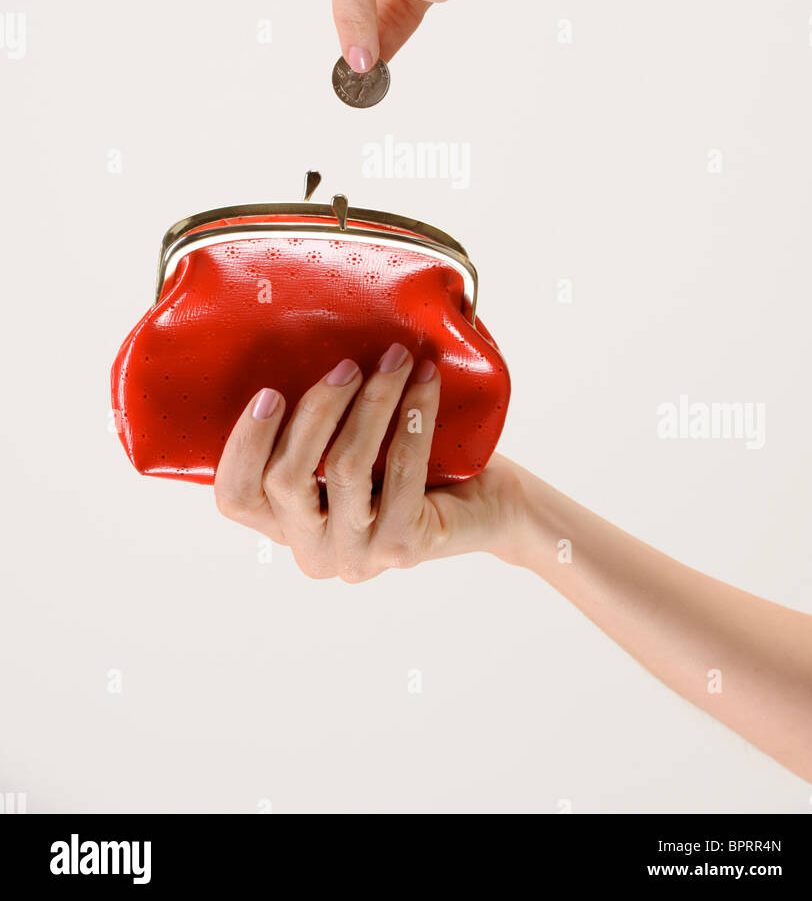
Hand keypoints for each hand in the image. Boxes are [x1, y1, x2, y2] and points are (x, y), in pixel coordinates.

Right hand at [214, 343, 527, 580]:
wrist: (487, 507)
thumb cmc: (406, 464)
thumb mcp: (347, 446)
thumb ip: (314, 426)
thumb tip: (298, 345)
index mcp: (284, 526)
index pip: (235, 497)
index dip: (244, 444)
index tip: (271, 391)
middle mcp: (313, 553)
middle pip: (284, 478)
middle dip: (316, 409)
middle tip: (349, 364)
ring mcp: (357, 555)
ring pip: (343, 468)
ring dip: (371, 401)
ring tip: (396, 359)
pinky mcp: (403, 547)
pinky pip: (401, 469)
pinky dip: (412, 416)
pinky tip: (425, 382)